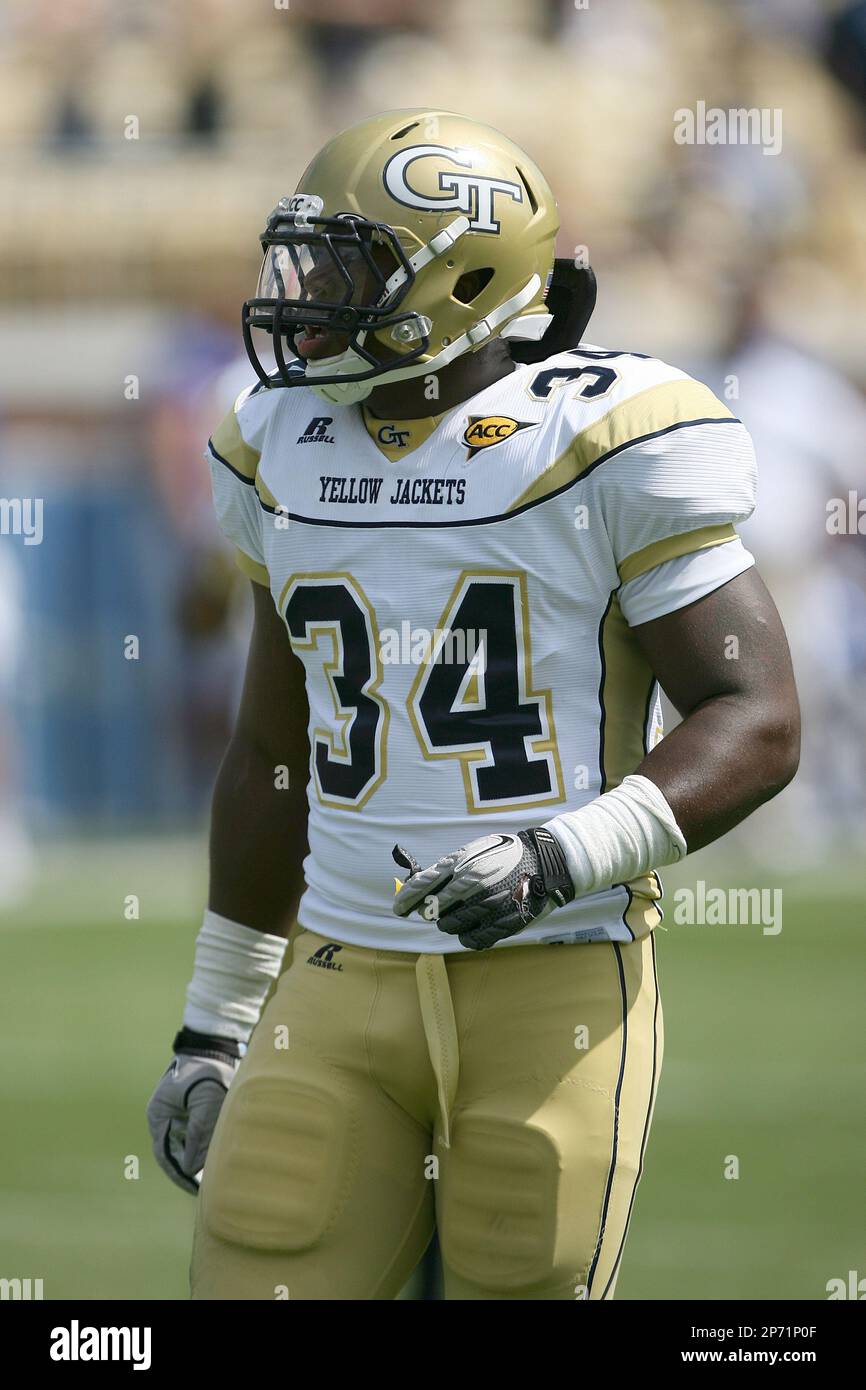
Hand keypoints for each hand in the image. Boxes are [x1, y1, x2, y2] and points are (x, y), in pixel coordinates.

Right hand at [146, 1030, 239, 1194]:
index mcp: (159, 1114)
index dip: (178, 1173)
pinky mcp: (190, 1108)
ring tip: (213, 1174)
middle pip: (175, 1150)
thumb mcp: (206, 1102)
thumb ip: (199, 1134)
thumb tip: (191, 1168)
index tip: (193, 1188)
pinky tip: (217, 1153)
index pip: (165, 1153)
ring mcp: (176, 1111)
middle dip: (188, 1168)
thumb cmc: (209, 1070)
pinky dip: (204, 1143)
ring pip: (186, 1142)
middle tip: (205, 1187)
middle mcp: (164, 1116)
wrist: (214, 1044)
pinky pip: (194, 1131)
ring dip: (198, 1156)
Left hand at [392, 828, 573, 950]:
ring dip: (451, 923)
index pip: (422, 888)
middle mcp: (472, 888)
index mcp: (462, 866)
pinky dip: (468, 935)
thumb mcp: (474, 851)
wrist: (545, 864)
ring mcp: (487, 909)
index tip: (399, 909)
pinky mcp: (502, 926)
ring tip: (462, 914)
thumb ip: (446, 868)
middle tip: (438, 909)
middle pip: (434, 912)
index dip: (406, 901)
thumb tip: (417, 884)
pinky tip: (474, 926)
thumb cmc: (505, 855)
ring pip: (451, 928)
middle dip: (432, 911)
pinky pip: (472, 940)